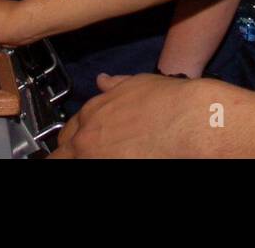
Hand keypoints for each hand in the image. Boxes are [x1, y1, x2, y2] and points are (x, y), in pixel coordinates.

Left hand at [51, 74, 226, 157]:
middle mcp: (88, 138)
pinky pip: (95, 173)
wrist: (191, 122)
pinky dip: (104, 165)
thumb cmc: (171, 103)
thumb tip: (103, 81)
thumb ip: (114, 86)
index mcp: (92, 113)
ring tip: (111, 156)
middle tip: (90, 155)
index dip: (76, 140)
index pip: (68, 133)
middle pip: (63, 155)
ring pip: (77, 164)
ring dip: (85, 160)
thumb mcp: (137, 83)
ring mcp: (96, 158)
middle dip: (73, 155)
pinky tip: (125, 160)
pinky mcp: (112, 171)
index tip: (83, 144)